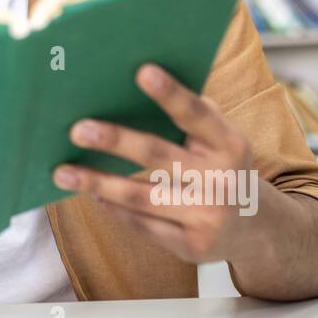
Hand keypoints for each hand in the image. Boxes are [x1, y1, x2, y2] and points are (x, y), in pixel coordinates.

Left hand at [51, 63, 259, 265]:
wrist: (255, 228)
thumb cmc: (222, 167)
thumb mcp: (221, 140)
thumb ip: (191, 116)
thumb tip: (129, 88)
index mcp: (230, 144)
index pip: (197, 115)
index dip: (171, 93)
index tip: (141, 71)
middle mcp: (222, 181)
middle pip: (158, 156)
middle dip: (115, 141)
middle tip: (77, 129)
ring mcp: (207, 217)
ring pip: (140, 196)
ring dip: (97, 182)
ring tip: (62, 172)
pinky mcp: (192, 246)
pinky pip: (142, 225)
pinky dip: (113, 208)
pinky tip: (92, 193)